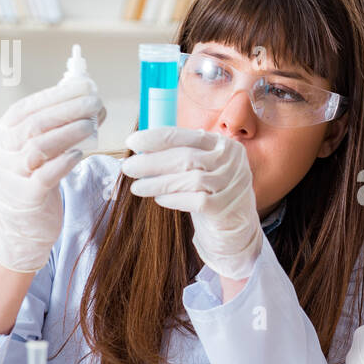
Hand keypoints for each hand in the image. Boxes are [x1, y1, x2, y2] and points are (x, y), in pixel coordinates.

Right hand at [0, 75, 104, 272]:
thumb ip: (55, 126)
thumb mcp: (36, 150)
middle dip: (67, 110)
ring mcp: (8, 176)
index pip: (25, 108)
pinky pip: (45, 175)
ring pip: (38, 147)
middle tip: (95, 103)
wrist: (22, 227)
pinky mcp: (25, 198)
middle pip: (33, 125)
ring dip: (69, 133)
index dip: (56, 96)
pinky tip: (80, 153)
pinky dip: (64, 161)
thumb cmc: (34, 181)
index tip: (84, 86)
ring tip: (92, 125)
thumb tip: (89, 98)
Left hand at [121, 127, 261, 278]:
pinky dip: (174, 199)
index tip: (132, 142)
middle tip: (128, 167)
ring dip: (158, 183)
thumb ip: (181, 155)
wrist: (236, 228)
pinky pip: (196, 200)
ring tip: (137, 187)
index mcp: (224, 144)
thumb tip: (142, 149)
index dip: (157, 138)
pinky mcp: (227, 207)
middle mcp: (232, 161)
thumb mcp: (202, 168)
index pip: (186, 136)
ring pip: (190, 179)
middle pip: (186, 157)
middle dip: (152, 162)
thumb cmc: (211, 193)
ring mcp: (232, 184)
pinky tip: (159, 200)